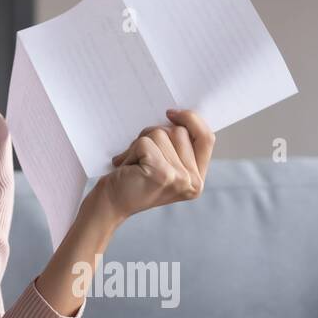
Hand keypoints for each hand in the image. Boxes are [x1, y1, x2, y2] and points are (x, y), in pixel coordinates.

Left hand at [97, 108, 214, 219]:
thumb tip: (174, 114)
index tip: (170, 113)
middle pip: (179, 131)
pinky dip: (130, 151)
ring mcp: (180, 178)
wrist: (110, 204)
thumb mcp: (161, 164)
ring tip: (133, 163)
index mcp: (197, 177)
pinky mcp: (162, 174)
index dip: (191, 119)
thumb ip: (176, 146)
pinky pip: (145, 142)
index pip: (206, 138)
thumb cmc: (132, 179)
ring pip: (161, 134)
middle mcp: (194, 181)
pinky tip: (125, 167)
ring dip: (139, 144)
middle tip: (139, 155)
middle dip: (153, 135)